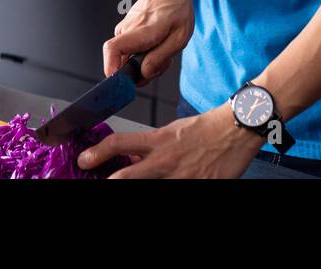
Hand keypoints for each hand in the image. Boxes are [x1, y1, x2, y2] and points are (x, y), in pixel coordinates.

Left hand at [77, 106, 264, 178]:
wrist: (236, 128)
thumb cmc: (206, 128)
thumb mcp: (172, 131)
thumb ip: (151, 146)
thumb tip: (131, 157)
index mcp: (158, 141)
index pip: (118, 143)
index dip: (96, 153)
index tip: (84, 159)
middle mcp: (164, 160)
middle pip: (125, 177)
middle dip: (108, 183)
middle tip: (97, 183)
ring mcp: (180, 176)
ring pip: (146, 188)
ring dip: (135, 188)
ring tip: (126, 186)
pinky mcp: (198, 186)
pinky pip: (174, 192)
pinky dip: (165, 190)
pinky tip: (165, 185)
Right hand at [103, 0, 193, 79]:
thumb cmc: (176, 7)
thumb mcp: (180, 36)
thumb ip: (161, 57)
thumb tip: (143, 73)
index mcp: (142, 30)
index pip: (113, 49)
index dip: (110, 67)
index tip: (120, 80)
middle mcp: (127, 29)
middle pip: (123, 63)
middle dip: (141, 72)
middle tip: (162, 62)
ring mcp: (124, 28)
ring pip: (128, 58)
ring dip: (147, 61)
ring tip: (164, 46)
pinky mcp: (125, 30)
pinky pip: (131, 50)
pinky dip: (145, 53)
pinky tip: (158, 42)